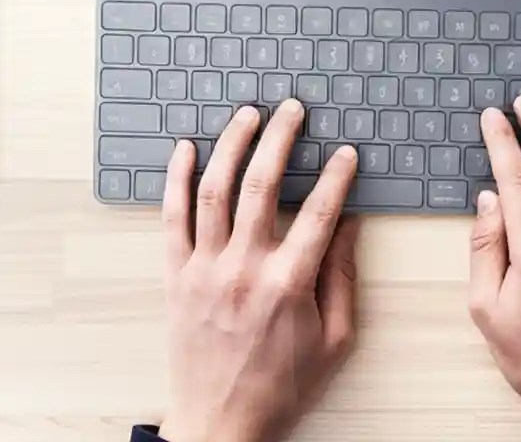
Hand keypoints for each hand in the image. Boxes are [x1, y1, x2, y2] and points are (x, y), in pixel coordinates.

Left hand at [158, 99, 360, 441]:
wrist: (220, 423)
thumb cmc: (281, 386)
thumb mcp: (334, 340)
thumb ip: (342, 278)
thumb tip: (348, 225)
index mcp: (287, 284)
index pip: (318, 212)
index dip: (336, 177)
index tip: (346, 153)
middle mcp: (242, 268)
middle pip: (260, 185)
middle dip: (280, 139)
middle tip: (293, 109)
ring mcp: (204, 269)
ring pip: (214, 191)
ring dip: (231, 145)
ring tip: (247, 114)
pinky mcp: (175, 277)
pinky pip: (172, 218)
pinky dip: (177, 179)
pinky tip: (186, 149)